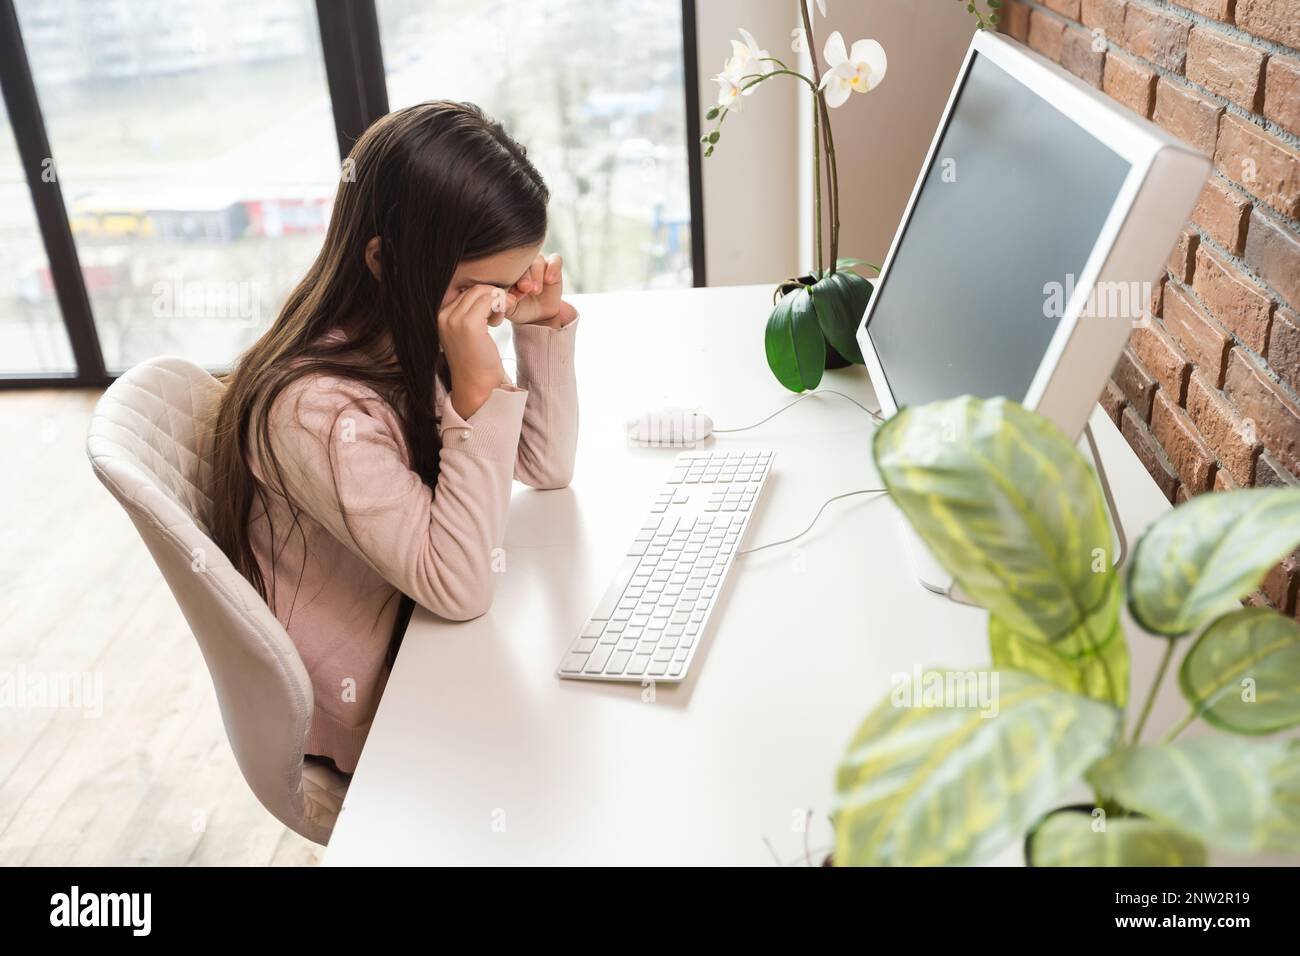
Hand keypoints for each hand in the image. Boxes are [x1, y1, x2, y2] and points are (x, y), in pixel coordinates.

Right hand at [439, 285, 510, 419]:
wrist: (477, 387)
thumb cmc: (477, 361)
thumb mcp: (469, 333)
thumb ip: (472, 312)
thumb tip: (489, 290)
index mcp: (441, 316)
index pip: (466, 290)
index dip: (485, 298)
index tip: (493, 314)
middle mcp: (443, 315)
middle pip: (475, 288)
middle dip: (493, 298)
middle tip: (499, 318)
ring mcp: (454, 319)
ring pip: (483, 291)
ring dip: (498, 302)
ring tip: (498, 321)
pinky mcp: (468, 324)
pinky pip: (489, 299)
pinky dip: (500, 306)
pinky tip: (498, 323)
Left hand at [506, 253, 576, 328]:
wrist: (538, 316)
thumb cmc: (520, 309)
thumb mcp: (509, 309)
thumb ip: (503, 303)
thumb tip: (502, 301)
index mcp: (508, 271)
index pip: (507, 267)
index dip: (509, 278)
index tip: (512, 294)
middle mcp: (522, 264)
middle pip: (523, 261)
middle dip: (524, 276)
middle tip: (525, 288)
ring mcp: (538, 264)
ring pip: (538, 260)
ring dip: (537, 274)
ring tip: (536, 291)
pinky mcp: (553, 266)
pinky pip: (556, 260)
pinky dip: (553, 268)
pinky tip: (549, 280)